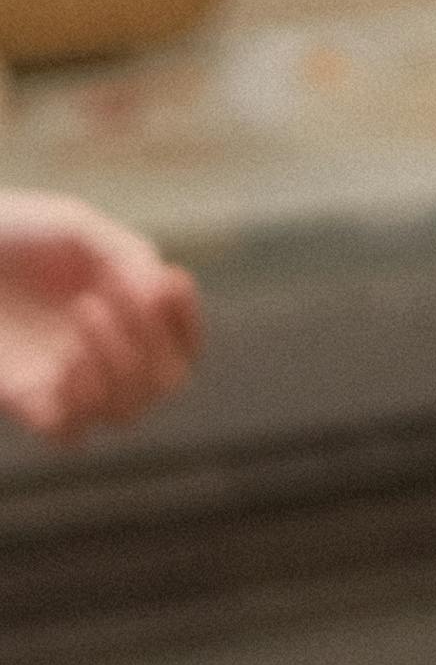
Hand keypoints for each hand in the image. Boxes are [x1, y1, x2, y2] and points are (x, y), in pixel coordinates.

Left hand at [0, 193, 197, 439]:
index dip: (189, 317)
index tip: (170, 279)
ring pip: (127, 413)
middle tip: (109, 298)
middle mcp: (106, 352)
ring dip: (118, 366)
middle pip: (167, 382)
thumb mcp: (78, 231)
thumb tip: (161, 296)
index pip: (185, 338)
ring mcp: (70, 381)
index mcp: (125, 309)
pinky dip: (81, 401)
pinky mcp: (30, 402)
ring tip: (83, 313)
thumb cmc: (18, 235)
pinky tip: (63, 362)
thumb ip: (126, 258)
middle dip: (152, 341)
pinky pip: (72, 432)